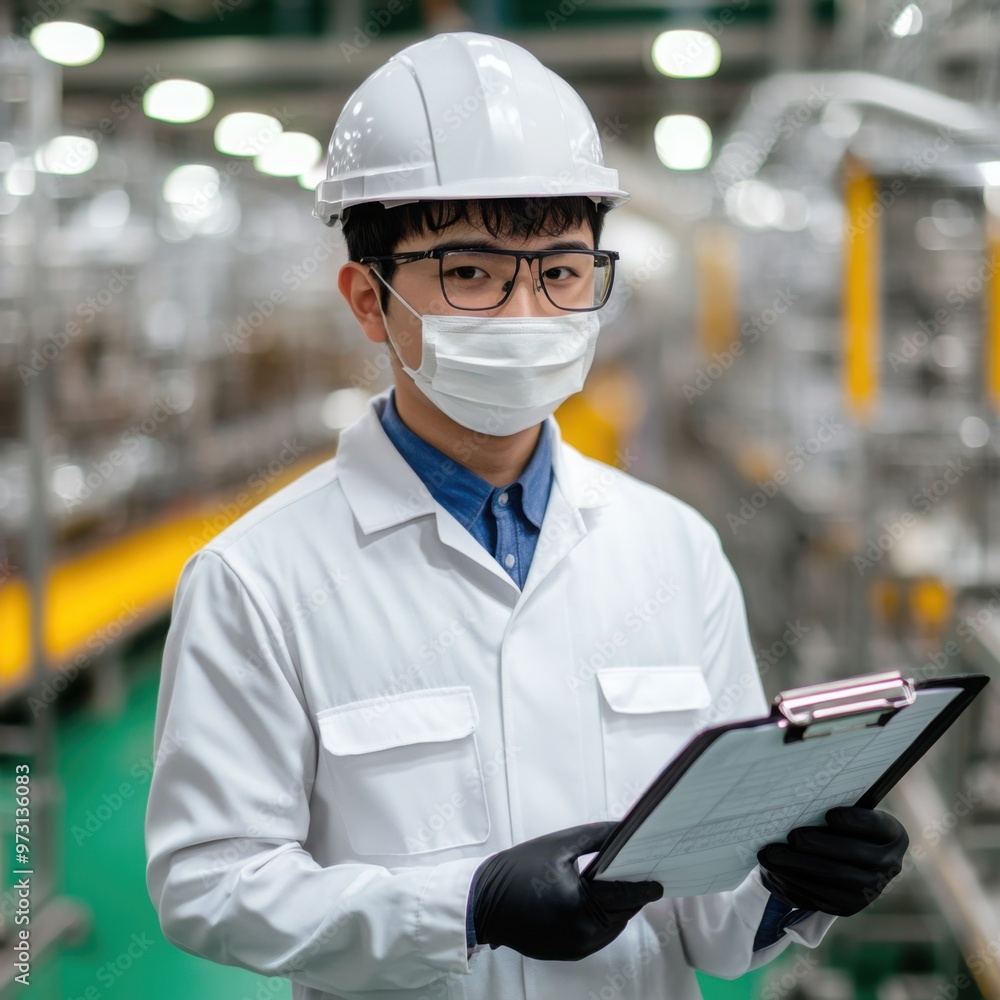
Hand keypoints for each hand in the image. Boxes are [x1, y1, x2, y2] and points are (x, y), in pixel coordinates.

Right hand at [472, 822, 663, 960]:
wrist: (483, 903)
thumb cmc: (517, 871)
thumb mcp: (558, 846)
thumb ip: (596, 837)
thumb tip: (625, 830)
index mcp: (579, 906)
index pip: (625, 896)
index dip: (645, 886)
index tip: (660, 879)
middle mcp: (581, 933)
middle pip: (622, 912)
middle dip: (631, 892)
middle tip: (640, 869)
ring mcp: (576, 947)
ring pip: (613, 926)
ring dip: (617, 906)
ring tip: (616, 881)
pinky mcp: (569, 952)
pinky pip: (598, 934)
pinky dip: (602, 917)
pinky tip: (596, 898)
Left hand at [757, 807, 907, 916]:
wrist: (837, 857)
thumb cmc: (836, 824)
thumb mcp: (842, 812)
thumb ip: (832, 805)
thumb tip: (804, 797)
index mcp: (891, 835)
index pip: (878, 826)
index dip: (856, 822)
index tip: (829, 815)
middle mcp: (888, 865)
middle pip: (854, 855)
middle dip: (819, 845)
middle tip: (792, 836)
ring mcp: (869, 890)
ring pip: (834, 879)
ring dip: (798, 865)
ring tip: (772, 853)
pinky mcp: (847, 906)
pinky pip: (820, 895)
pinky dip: (794, 881)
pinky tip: (774, 869)